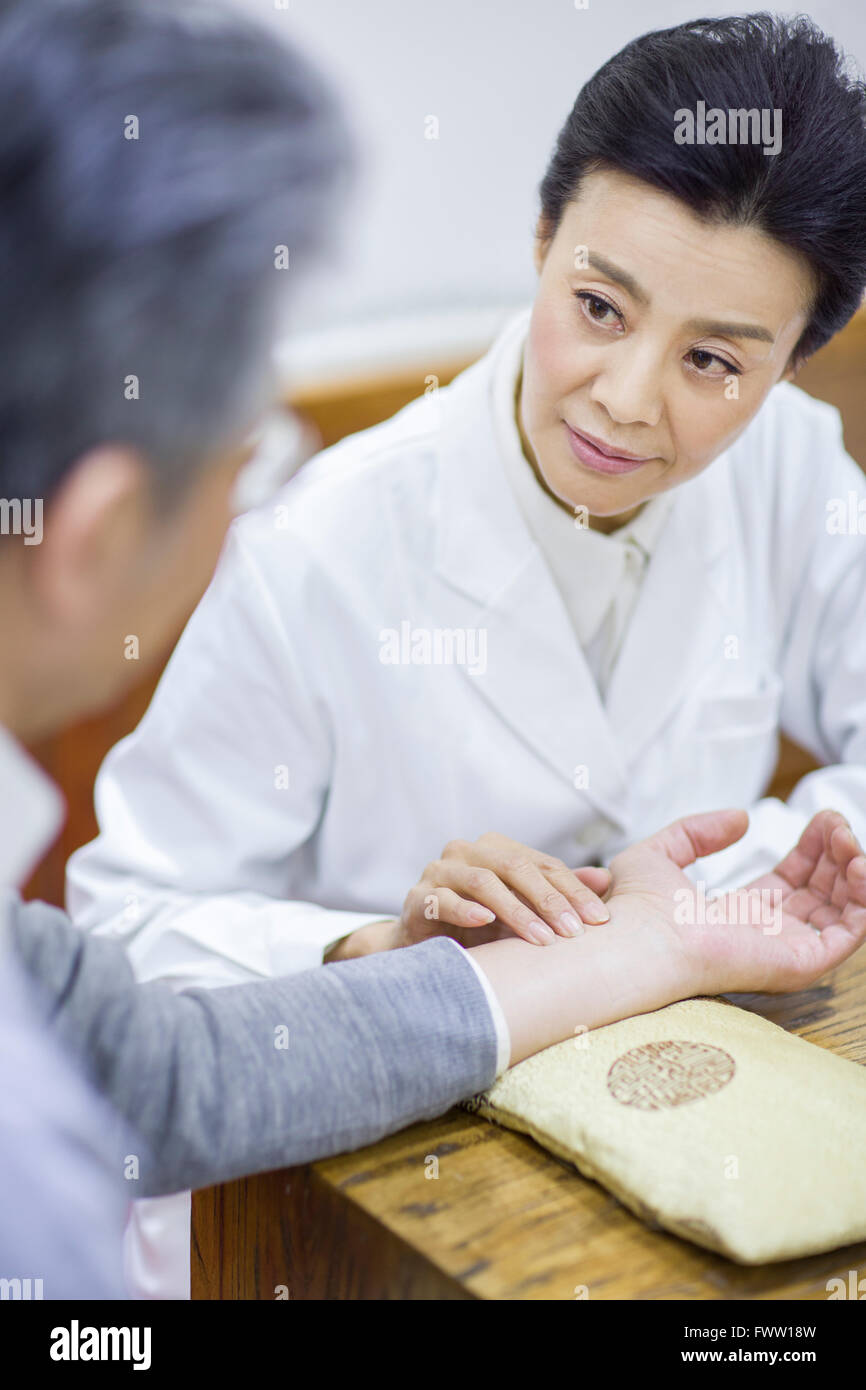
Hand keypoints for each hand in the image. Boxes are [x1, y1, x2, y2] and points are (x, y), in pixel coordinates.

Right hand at [397, 832, 611, 946]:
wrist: (425, 945)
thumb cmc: (480, 924)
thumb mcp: (523, 907)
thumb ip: (558, 891)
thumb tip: (605, 878)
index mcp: (496, 848)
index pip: (543, 864)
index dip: (573, 891)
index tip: (599, 920)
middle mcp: (467, 851)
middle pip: (516, 867)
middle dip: (549, 900)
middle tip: (574, 932)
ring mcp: (440, 872)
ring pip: (483, 882)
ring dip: (515, 911)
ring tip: (541, 938)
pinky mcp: (418, 898)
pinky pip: (443, 900)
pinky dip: (465, 910)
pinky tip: (484, 922)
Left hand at [604, 807, 865, 995]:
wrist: (639, 935)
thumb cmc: (638, 906)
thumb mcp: (662, 852)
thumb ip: (698, 831)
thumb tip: (742, 818)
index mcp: (741, 913)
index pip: (793, 880)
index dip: (812, 848)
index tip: (823, 819)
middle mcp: (767, 934)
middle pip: (821, 892)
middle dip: (836, 854)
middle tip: (838, 824)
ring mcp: (786, 951)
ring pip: (841, 911)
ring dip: (853, 872)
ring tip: (848, 840)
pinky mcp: (800, 964)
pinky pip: (850, 935)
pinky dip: (863, 901)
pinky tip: (858, 867)